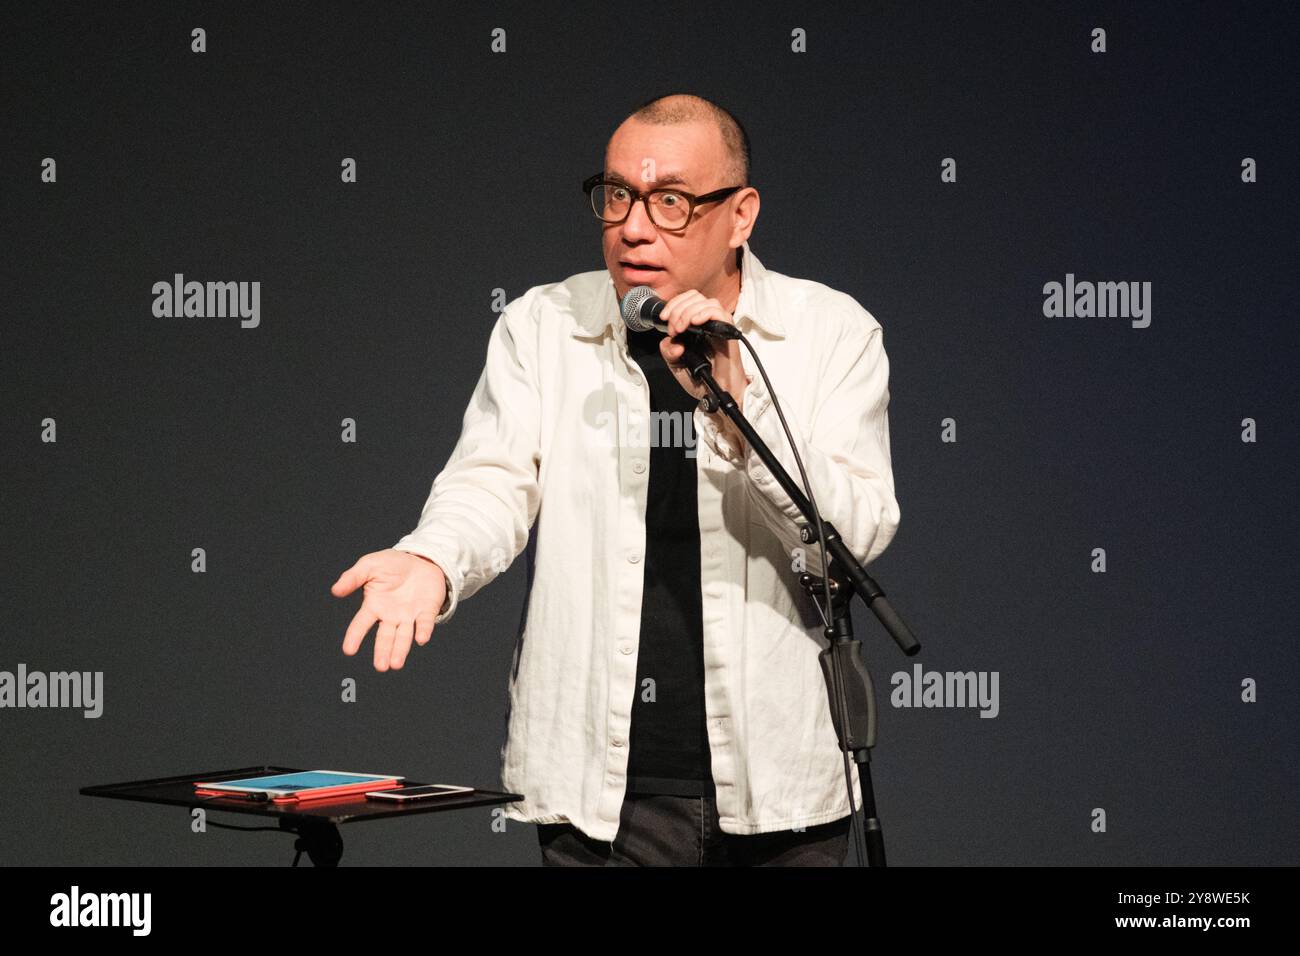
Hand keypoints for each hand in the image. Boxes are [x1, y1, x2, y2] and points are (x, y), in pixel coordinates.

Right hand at [332, 549, 447, 670]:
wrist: (419, 559)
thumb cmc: (391, 564)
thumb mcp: (369, 565)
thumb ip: (353, 577)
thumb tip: (335, 590)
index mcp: (373, 606)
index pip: (361, 624)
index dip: (355, 637)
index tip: (349, 650)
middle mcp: (390, 616)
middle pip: (385, 637)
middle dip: (382, 652)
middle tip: (381, 667)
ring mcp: (409, 615)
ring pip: (404, 636)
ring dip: (400, 650)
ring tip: (396, 665)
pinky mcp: (427, 611)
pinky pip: (425, 623)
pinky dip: (423, 631)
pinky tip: (421, 639)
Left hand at [658, 289, 748, 451]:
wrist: (715, 395)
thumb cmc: (701, 380)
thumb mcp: (675, 365)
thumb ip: (668, 350)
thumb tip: (673, 341)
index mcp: (697, 325)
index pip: (688, 300)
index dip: (674, 304)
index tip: (664, 319)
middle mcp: (709, 323)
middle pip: (696, 297)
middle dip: (678, 309)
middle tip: (673, 329)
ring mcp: (720, 328)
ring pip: (708, 302)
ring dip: (689, 312)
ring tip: (681, 329)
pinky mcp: (728, 335)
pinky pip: (721, 314)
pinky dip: (705, 313)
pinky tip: (694, 323)